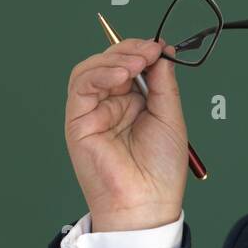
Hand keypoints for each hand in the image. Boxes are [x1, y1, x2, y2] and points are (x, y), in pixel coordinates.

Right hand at [64, 38, 187, 231]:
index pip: (130, 65)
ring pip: (91, 69)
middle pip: (110, 62)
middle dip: (130, 50)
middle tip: (149, 51)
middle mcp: (111, 104)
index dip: (142, 51)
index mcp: (134, 103)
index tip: (159, 47)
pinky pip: (80, 86)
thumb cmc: (160, 168)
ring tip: (136, 63)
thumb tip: (162, 51)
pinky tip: (120, 75)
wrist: (147, 201)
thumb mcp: (170, 117)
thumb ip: (163, 83)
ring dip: (114, 59)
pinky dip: (99, 74)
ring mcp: (93, 111)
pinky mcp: (77, 121)